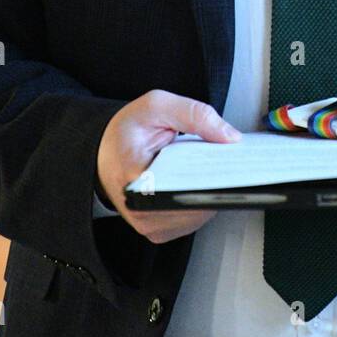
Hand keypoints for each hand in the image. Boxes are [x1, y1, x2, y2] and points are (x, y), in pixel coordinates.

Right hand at [96, 90, 241, 244]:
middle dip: (216, 181)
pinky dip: (202, 201)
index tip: (231, 162)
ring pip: (198, 215)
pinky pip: (192, 220)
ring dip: (211, 192)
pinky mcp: (158, 230)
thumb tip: (230, 137)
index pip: (184, 186)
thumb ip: (195, 115)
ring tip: (213, 168)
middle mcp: (140, 208)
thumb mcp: (156, 106)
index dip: (212, 175)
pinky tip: (201, 181)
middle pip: (195, 204)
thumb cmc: (127, 131)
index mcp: (134, 176)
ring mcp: (149, 224)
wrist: (105, 152)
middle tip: (228, 161)